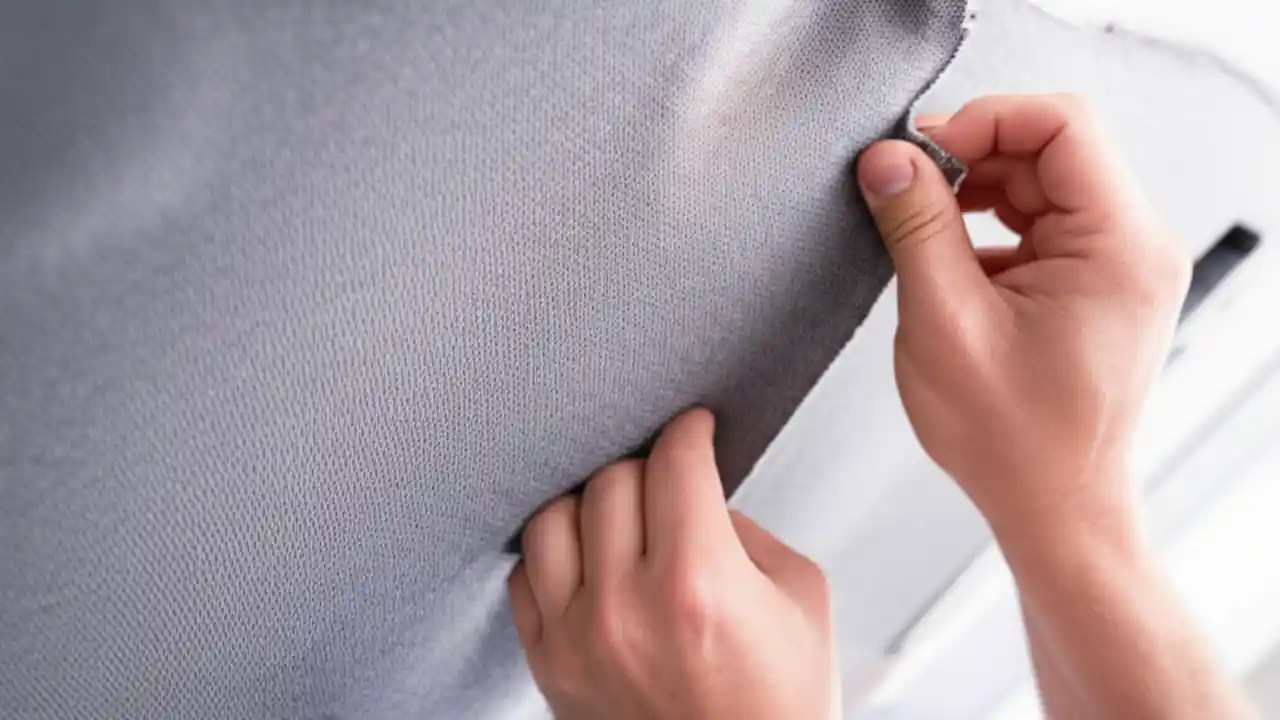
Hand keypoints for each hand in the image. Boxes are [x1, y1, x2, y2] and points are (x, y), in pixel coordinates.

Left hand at [508, 408, 837, 718]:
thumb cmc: (783, 697)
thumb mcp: (799, 595)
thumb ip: (742, 527)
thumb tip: (692, 489)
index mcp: (698, 582)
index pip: (673, 462)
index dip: (689, 430)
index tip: (694, 427)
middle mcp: (626, 608)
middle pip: (612, 480)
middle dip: (649, 470)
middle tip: (671, 485)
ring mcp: (578, 640)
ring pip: (552, 518)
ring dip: (592, 507)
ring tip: (624, 520)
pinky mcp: (549, 666)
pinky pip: (525, 575)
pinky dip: (557, 557)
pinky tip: (591, 564)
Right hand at [856, 94, 1190, 540]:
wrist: (1053, 509)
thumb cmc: (1012, 441)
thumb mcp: (944, 323)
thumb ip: (916, 227)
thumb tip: (887, 159)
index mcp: (1119, 246)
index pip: (1062, 125)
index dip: (983, 121)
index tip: (920, 151)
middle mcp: (1133, 246)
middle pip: (1050, 150)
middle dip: (971, 157)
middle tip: (905, 186)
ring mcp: (1116, 265)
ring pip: (1040, 183)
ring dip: (975, 193)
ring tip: (921, 228)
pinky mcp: (1093, 284)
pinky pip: (1039, 222)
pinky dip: (987, 227)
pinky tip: (948, 262)